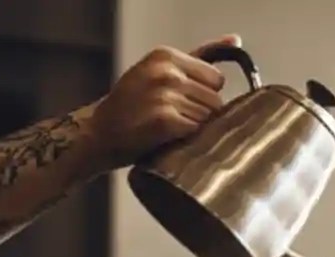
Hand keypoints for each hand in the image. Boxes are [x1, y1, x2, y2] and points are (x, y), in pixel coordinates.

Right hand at [88, 35, 242, 170]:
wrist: (99, 132)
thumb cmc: (134, 103)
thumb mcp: (162, 70)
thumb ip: (201, 56)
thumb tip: (235, 40)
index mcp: (166, 55)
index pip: (217, 78)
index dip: (205, 94)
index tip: (183, 99)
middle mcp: (165, 72)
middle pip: (216, 100)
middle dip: (203, 112)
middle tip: (175, 116)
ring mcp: (164, 95)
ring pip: (209, 118)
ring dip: (195, 127)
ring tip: (171, 126)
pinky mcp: (165, 121)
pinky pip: (198, 131)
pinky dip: (188, 139)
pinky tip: (168, 137)